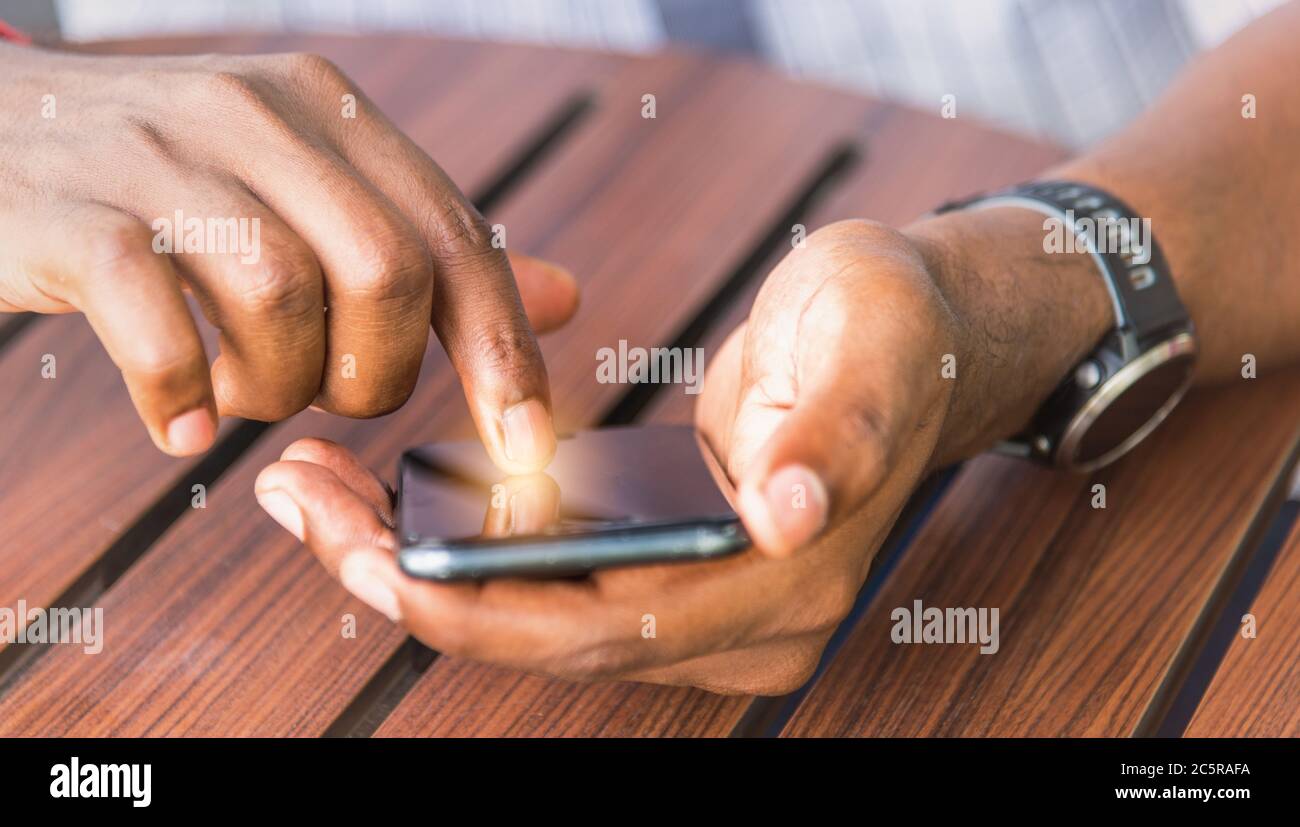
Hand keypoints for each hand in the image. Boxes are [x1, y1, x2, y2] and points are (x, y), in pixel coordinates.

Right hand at [0, 45, 576, 466]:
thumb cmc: (167, 184)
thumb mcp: (307, 190)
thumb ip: (432, 247)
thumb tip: (564, 298)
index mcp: (327, 110)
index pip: (455, 235)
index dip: (502, 350)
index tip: (524, 447)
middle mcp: (253, 115)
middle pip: (385, 272)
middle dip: (376, 373)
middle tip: (326, 391)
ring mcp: (157, 158)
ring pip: (280, 300)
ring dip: (275, 389)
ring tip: (237, 390)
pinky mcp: (71, 216)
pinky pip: (158, 326)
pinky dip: (180, 395)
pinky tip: (176, 420)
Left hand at [255, 220, 962, 693]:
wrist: (910, 338)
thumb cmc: (893, 324)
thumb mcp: (872, 342)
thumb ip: (835, 429)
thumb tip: (789, 513)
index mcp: (787, 582)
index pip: (612, 627)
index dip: (487, 606)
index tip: (371, 556)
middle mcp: (743, 627)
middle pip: (552, 637)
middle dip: (417, 584)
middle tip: (302, 504)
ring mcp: (707, 613)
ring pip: (538, 621)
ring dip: (422, 566)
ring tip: (319, 492)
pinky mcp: (674, 581)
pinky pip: (551, 586)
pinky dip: (467, 550)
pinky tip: (392, 498)